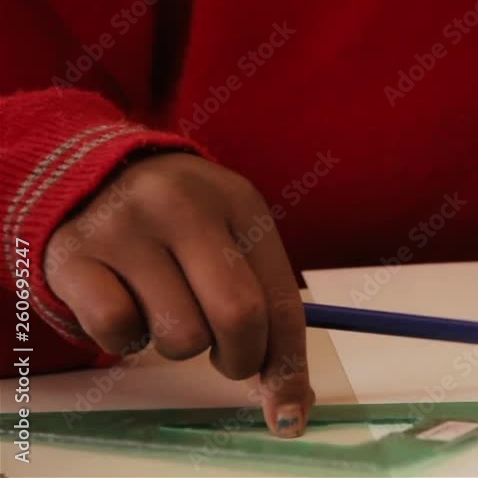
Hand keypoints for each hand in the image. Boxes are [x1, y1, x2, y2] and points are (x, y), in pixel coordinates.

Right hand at [44, 153, 313, 436]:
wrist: (95, 177)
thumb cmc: (183, 225)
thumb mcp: (234, 243)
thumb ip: (267, 313)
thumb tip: (291, 404)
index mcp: (240, 204)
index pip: (281, 299)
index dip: (289, 365)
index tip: (290, 412)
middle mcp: (185, 207)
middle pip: (237, 316)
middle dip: (240, 359)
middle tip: (228, 357)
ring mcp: (125, 226)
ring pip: (178, 335)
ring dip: (180, 344)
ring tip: (169, 308)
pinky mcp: (74, 255)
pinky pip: (117, 332)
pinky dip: (126, 339)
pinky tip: (128, 306)